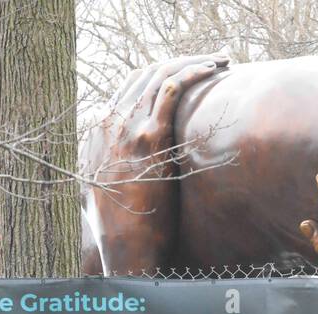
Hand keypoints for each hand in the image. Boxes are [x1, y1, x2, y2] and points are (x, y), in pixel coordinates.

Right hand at [81, 54, 228, 273]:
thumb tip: (114, 165)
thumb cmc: (121, 232)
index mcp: (96, 134)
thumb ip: (104, 172)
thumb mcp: (100, 197)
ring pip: (159, 75)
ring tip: (220, 61)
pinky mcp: (148, 138)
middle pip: (145, 74)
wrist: (123, 248)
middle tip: (210, 61)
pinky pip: (170, 89)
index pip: (128, 88)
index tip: (185, 76)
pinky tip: (212, 69)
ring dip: (192, 62)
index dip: (159, 77)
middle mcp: (107, 123)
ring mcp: (126, 128)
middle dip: (180, 62)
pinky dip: (192, 72)